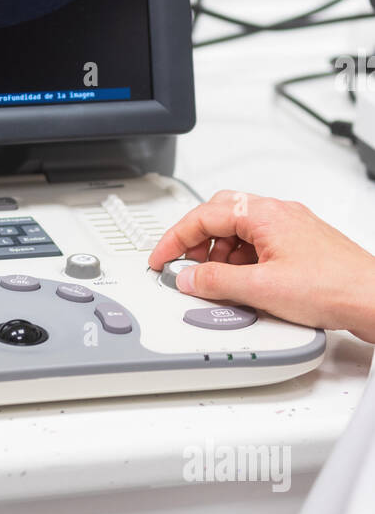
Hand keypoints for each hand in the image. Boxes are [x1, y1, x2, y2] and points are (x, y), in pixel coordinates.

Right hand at [148, 190, 374, 341]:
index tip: (161, 259)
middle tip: (185, 267)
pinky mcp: (301, 249)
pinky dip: (243, 264)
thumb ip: (217, 281)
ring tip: (218, 284)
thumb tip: (189, 277)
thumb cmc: (333, 287)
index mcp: (264, 214)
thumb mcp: (260, 288)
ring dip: (221, 256)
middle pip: (221, 216)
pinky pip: (259, 248)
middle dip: (197, 243)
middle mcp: (279, 215)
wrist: (373, 299)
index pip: (204, 215)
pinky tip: (244, 288)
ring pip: (240, 233)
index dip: (175, 238)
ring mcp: (291, 230)